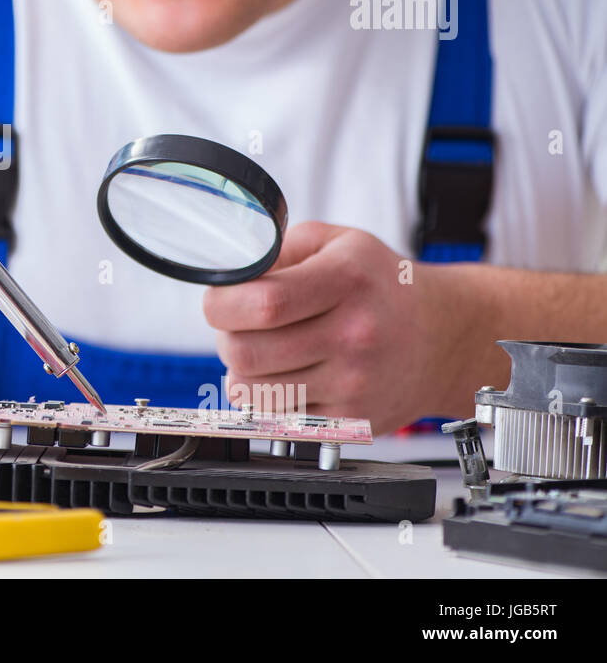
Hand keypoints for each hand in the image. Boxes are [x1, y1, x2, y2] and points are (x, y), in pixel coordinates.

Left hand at [202, 221, 478, 432]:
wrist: (444, 337)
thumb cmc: (382, 286)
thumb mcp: (337, 242)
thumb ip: (279, 249)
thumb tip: (229, 273)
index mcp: (347, 280)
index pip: (263, 302)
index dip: (222, 304)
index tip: (219, 301)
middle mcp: (353, 334)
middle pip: (245, 352)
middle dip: (226, 337)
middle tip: (241, 327)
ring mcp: (353, 384)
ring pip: (252, 391)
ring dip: (242, 371)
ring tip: (264, 351)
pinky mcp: (350, 420)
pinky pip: (276, 417)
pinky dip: (268, 398)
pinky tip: (289, 375)